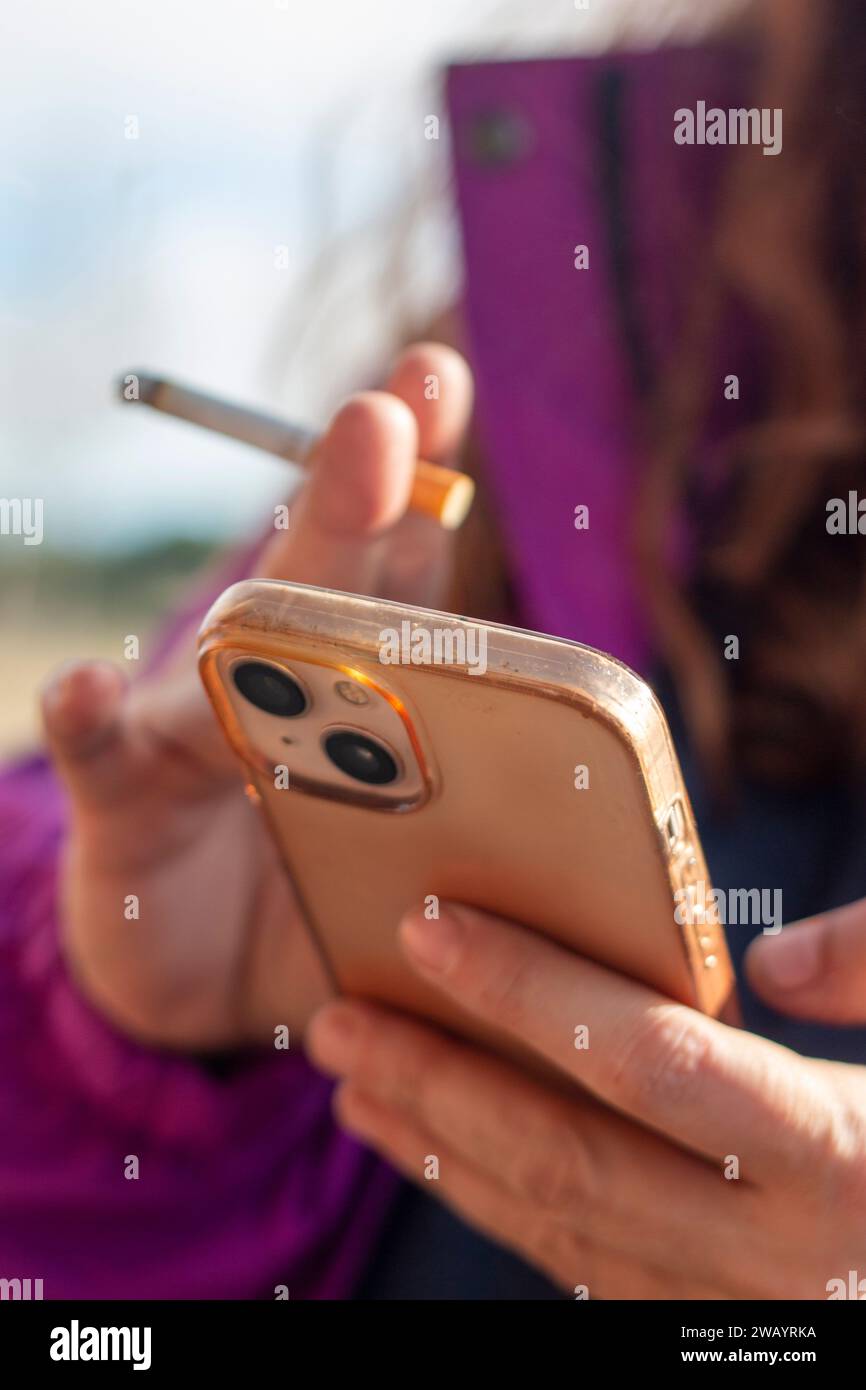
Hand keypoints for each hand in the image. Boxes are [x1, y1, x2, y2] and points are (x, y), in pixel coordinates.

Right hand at [43, 344, 472, 1049]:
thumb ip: (480, 862)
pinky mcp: (122, 805)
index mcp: (359, 705)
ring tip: (341, 463)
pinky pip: (100, 756)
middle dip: (363, 485)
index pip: (397, 585)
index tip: (444, 389)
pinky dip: (89, 720)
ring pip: (230, 643)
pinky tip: (89, 689)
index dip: (423, 494)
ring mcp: (189, 739)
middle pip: (320, 579)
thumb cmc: (319, 910)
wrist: (198, 979)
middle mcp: (273, 692)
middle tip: (400, 400)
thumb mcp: (410, 887)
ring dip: (279, 570)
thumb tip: (605, 873)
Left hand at [307, 901, 865, 1298]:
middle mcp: (786, 1256)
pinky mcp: (726, 1334)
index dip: (531, 991)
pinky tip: (457, 1158)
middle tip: (334, 1021)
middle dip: (439, 1084)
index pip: (651, 1060)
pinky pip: (594, 1277)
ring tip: (359, 1089)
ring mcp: (747, 1315)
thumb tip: (768, 965)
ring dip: (448, 1156)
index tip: (431, 928)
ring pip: (565, 1236)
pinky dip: (510, 1214)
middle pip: (571, 1160)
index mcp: (844, 1157)